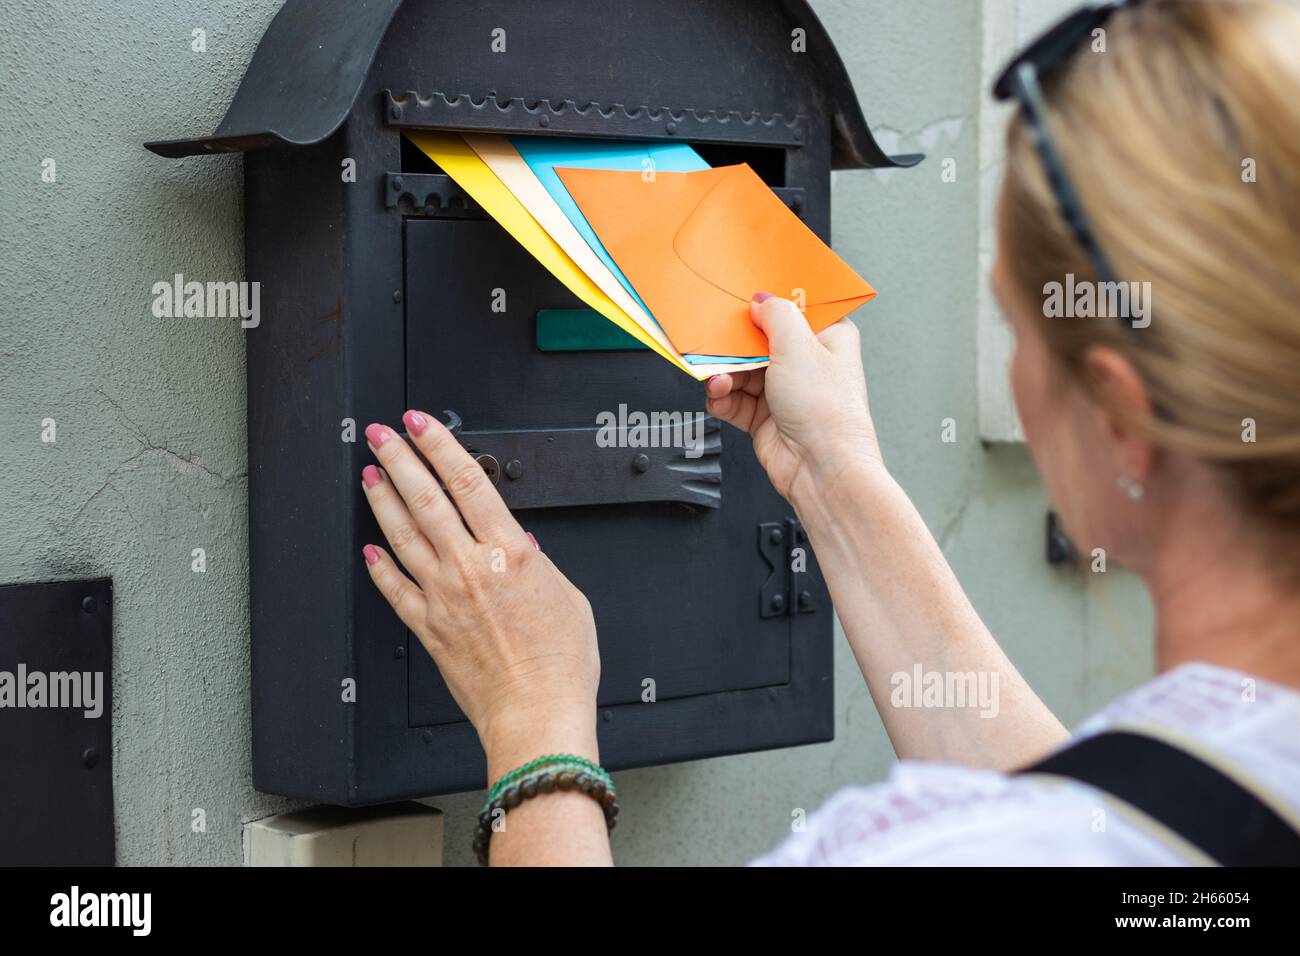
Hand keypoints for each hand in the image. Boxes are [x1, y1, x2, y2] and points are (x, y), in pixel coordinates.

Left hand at [359, 411, 599, 772]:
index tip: (420, 423)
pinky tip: (369, 549)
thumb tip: (521, 545)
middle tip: (379, 434)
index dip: (439, 444)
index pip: (466, 481)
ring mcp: (443, 598)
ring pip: (402, 535)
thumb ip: (539, 564)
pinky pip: (394, 589)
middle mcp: (470, 568)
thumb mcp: (569, 596)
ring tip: (369, 474)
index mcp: (510, 553)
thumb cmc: (561, 665)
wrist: (536, 714)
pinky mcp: (428, 629)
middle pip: (425, 499)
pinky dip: (379, 566)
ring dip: (382, 500)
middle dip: (398, 459)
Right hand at [706, 294, 883, 502]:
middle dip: (735, 345)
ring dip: (725, 374)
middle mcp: (807, 363)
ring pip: (741, 370)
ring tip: (719, 381)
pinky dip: (723, 397)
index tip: (745, 301)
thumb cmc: (827, 411)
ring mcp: (784, 391)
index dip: (770, 303)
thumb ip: (776, 315)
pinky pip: (734, 399)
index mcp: (828, 337)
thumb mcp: (799, 346)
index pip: (795, 309)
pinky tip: (719, 397)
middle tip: (719, 345)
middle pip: (760, 340)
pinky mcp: (765, 417)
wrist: (821, 468)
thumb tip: (761, 301)